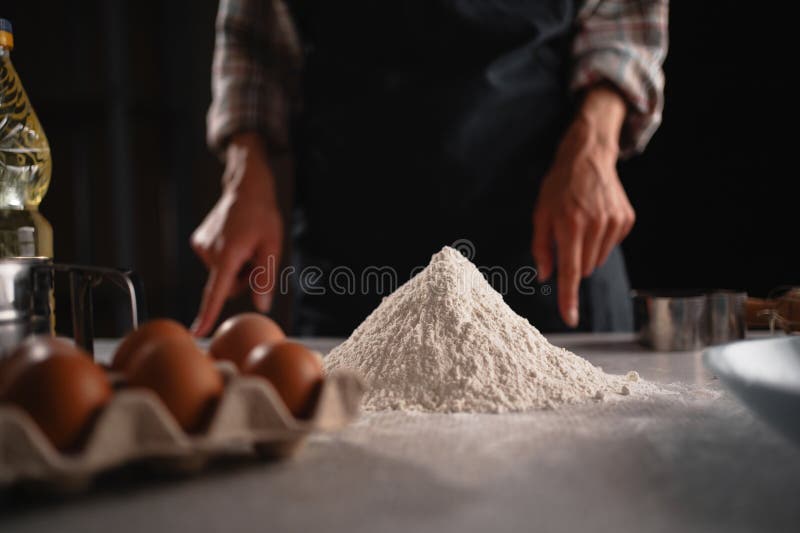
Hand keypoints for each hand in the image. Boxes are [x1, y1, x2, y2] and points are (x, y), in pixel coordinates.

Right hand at [190, 132, 282, 336]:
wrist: (245, 188)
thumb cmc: (263, 215)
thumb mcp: (272, 246)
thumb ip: (265, 277)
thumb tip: (262, 306)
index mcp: (228, 254)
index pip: (216, 292)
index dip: (207, 315)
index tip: (196, 332)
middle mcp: (209, 252)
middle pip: (226, 287)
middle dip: (243, 279)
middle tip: (256, 255)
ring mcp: (201, 246)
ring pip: (222, 275)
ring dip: (236, 267)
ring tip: (246, 243)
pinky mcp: (198, 242)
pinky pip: (216, 263)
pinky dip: (228, 258)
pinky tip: (235, 239)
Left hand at [532, 86, 634, 327]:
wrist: (588, 157)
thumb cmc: (558, 187)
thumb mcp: (541, 214)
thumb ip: (541, 248)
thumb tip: (545, 276)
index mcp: (570, 225)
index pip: (570, 271)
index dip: (568, 297)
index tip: (570, 319)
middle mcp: (595, 225)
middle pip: (585, 267)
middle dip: (573, 260)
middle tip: (567, 234)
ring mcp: (614, 223)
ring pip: (598, 259)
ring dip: (587, 250)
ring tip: (581, 222)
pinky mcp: (626, 220)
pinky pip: (610, 246)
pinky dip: (600, 239)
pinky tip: (595, 218)